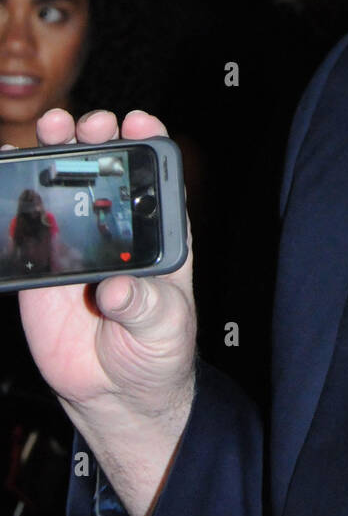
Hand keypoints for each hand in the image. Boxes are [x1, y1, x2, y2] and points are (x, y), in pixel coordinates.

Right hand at [18, 108, 196, 421]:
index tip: (138, 123)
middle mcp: (115, 229)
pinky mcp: (39, 267)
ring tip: (49, 131)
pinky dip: (11, 197)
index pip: (154, 177)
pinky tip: (5, 172)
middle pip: (104, 170)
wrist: (115, 393)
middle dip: (95, 138)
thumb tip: (117, 289)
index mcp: (156, 234)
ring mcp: (75, 243)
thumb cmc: (156, 352)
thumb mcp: (164, 328)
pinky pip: (23, 226)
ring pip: (61, 188)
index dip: (148, 143)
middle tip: (87, 126)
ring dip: (53, 153)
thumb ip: (144, 307)